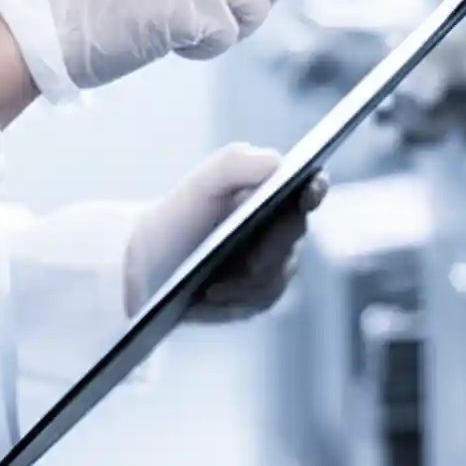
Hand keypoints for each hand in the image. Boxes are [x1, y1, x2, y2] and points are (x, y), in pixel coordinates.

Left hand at [122, 143, 328, 321]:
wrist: (152, 261)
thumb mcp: (202, 184)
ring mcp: (275, 266)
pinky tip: (207, 298)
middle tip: (250, 261)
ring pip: (276, 277)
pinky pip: (257, 302)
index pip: (310, 187)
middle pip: (292, 238)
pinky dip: (231, 300)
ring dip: (244, 283)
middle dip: (270, 250)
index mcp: (277, 194)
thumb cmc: (180, 216)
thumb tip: (277, 163)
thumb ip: (236, 163)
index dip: (314, 188)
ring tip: (211, 288)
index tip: (307, 192)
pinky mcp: (259, 298)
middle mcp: (284, 230)